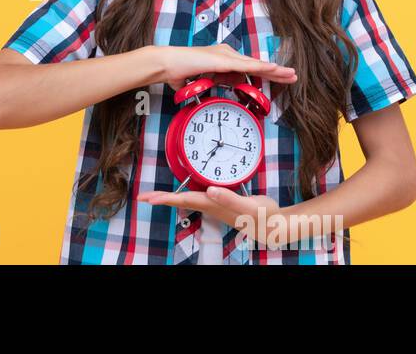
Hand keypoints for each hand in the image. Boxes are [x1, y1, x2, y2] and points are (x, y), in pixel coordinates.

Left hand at [137, 186, 283, 243]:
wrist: (273, 225)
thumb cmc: (262, 216)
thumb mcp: (249, 206)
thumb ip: (229, 198)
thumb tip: (209, 191)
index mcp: (212, 204)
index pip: (184, 199)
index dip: (166, 198)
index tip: (149, 198)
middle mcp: (210, 205)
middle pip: (180, 200)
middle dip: (161, 198)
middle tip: (142, 197)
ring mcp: (214, 205)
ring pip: (187, 200)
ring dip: (170, 197)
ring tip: (154, 196)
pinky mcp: (220, 203)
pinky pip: (197, 198)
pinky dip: (186, 195)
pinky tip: (183, 194)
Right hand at [155, 43, 295, 91]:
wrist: (166, 64)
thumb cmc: (176, 72)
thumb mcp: (197, 82)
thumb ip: (204, 86)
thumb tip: (202, 99)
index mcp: (222, 59)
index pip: (248, 68)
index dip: (264, 73)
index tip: (278, 79)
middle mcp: (226, 54)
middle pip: (256, 65)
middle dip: (275, 71)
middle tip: (292, 76)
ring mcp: (225, 56)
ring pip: (255, 64)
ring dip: (274, 70)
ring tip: (290, 74)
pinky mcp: (223, 60)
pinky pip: (246, 65)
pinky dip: (261, 68)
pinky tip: (274, 69)